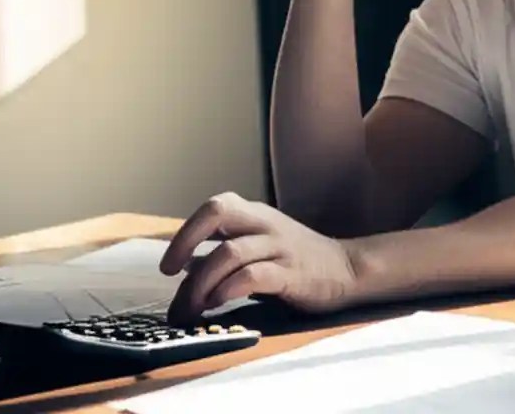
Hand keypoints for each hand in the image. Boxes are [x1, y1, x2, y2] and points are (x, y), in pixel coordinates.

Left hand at [159, 192, 360, 323]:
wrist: (346, 270)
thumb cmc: (295, 262)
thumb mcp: (256, 250)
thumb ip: (222, 256)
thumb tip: (186, 269)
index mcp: (253, 215)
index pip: (213, 209)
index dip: (184, 234)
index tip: (167, 266)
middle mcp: (264, 223)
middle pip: (218, 212)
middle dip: (185, 241)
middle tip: (169, 273)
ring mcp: (279, 246)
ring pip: (230, 252)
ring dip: (201, 281)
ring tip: (190, 307)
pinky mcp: (291, 273)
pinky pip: (253, 276)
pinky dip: (228, 289)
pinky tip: (217, 303)